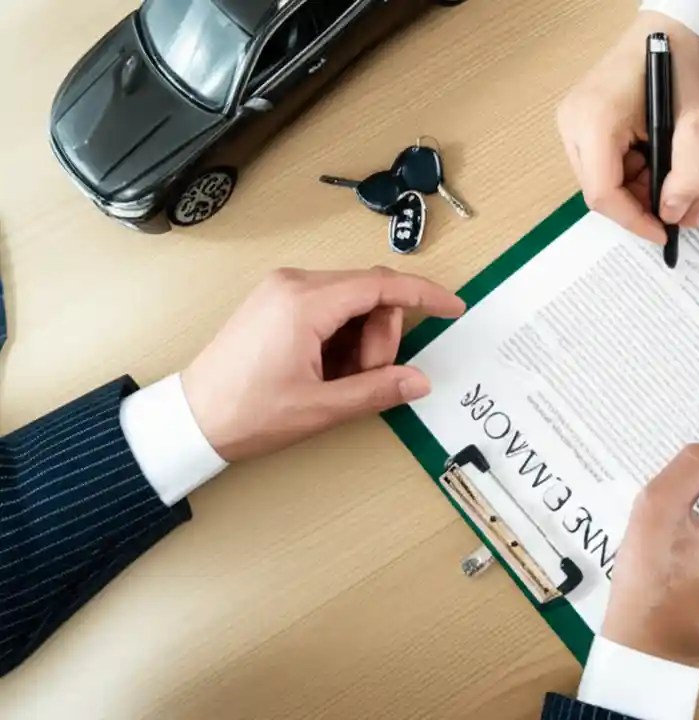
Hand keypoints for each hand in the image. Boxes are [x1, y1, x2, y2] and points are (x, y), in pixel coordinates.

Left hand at [182, 267, 465, 460]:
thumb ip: (378, 390)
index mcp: (305, 302)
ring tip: (338, 379)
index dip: (425, 294)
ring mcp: (284, 288)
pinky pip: (332, 306)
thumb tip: (419, 381)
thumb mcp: (321, 408)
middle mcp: (295, 283)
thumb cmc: (246, 412)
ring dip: (362, 340)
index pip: (382, 285)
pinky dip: (342, 336)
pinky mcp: (278, 300)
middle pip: (371, 294)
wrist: (192, 417)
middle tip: (365, 378)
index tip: (453, 307)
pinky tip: (327, 368)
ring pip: (354, 301)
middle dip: (382, 337)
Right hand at [556, 12, 698, 243]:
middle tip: (687, 205)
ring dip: (648, 190)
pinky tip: (668, 164)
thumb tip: (671, 213)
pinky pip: (608, 167)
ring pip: (608, 183)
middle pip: (604, 192)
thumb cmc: (678, 69)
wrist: (665, 33)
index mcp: (594, 123)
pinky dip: (641, 174)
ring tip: (687, 181)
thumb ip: (690, 175)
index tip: (665, 233)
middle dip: (647, 205)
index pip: (603, 194)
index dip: (635, 221)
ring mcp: (574, 126)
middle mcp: (573, 126)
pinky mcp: (583, 127)